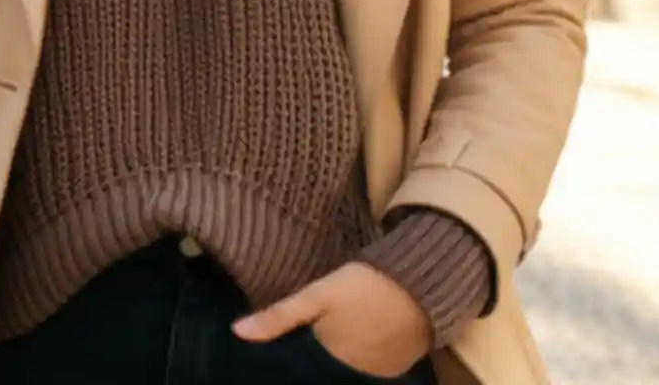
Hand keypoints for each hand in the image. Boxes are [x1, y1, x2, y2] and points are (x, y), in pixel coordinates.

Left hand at [232, 262, 431, 377]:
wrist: (422, 283)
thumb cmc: (365, 286)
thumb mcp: (318, 294)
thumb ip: (279, 316)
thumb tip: (236, 331)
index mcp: (329, 360)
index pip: (300, 371)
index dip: (292, 361)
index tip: (286, 351)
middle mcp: (353, 375)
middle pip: (322, 374)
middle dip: (312, 363)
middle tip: (310, 341)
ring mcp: (377, 375)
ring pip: (346, 373)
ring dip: (337, 363)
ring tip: (333, 341)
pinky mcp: (396, 369)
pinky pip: (369, 373)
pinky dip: (359, 362)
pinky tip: (355, 344)